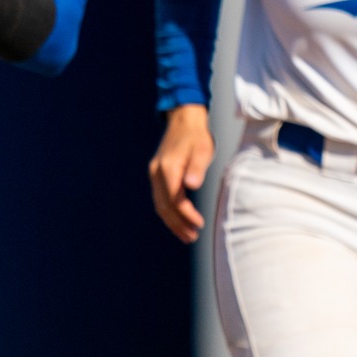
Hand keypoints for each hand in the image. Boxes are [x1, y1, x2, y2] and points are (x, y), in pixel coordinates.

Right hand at [148, 104, 216, 242]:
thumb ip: (197, 168)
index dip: (186, 216)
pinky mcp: (157, 173)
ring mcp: (154, 173)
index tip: (199, 225)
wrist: (184, 119)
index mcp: (168, 168)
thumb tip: (191, 186)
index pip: (175, 200)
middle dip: (178, 224)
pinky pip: (160, 197)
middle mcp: (157, 173)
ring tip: (186, 234)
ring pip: (160, 204)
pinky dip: (168, 211)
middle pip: (164, 206)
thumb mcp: (202, 150)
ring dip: (172, 221)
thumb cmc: (197, 135)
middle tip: (191, 237)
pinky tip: (179, 218)